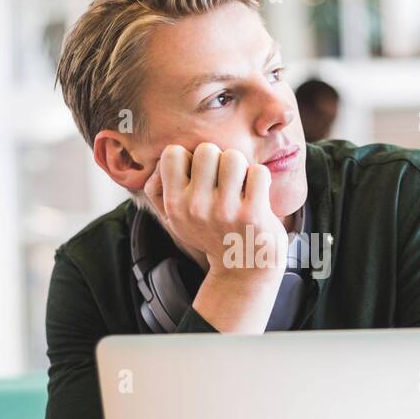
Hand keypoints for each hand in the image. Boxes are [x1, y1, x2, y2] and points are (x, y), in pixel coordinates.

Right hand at [142, 143, 287, 331]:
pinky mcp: (253, 215)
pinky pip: (258, 172)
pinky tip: (256, 195)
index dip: (190, 158)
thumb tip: (161, 158)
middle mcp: (196, 208)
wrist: (243, 269)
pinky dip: (261, 179)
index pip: (173, 153)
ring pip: (233, 157)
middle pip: (206, 150)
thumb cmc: (211, 234)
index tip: (201, 177)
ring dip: (241, 168)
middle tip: (224, 181)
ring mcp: (225, 211)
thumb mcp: (175, 219)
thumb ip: (158, 189)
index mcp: (175, 205)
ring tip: (240, 187)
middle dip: (219, 159)